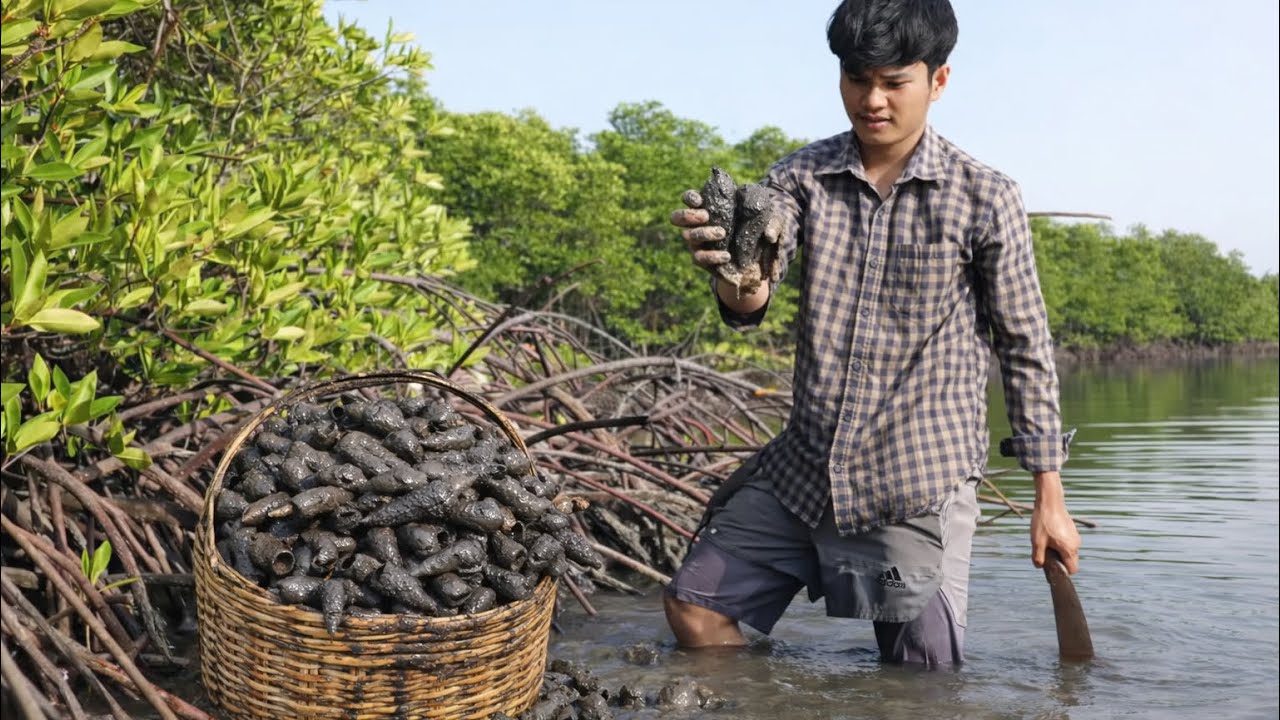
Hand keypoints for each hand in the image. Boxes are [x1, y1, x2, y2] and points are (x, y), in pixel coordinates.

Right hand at [671, 188, 785, 287]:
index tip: (700, 199)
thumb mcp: (766, 220)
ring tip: (722, 233)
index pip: (689, 198)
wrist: (753, 256)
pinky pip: (699, 258)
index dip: (690, 197)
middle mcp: (696, 224)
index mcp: (706, 207)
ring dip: (703, 233)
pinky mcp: (702, 259)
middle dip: (688, 215)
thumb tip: (770, 235)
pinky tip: (726, 256)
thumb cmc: (756, 228)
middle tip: (705, 216)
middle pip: (677, 217)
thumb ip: (770, 222)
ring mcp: (696, 242)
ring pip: (687, 236)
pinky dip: (711, 256)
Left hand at [1030, 471, 1081, 573]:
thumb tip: (1039, 566)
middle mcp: (1076, 544)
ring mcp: (1075, 536)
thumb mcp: (1037, 542)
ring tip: (1046, 543)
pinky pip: (1068, 542)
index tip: (1051, 568)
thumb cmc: (1043, 522)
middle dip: (1060, 562)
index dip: (1062, 573)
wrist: (1049, 502)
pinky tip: (1049, 535)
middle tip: (1046, 554)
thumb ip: (1038, 557)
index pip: (1072, 570)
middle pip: (1071, 562)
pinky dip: (1060, 544)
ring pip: (1069, 552)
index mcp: (1069, 549)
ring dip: (1059, 552)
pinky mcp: (1072, 530)